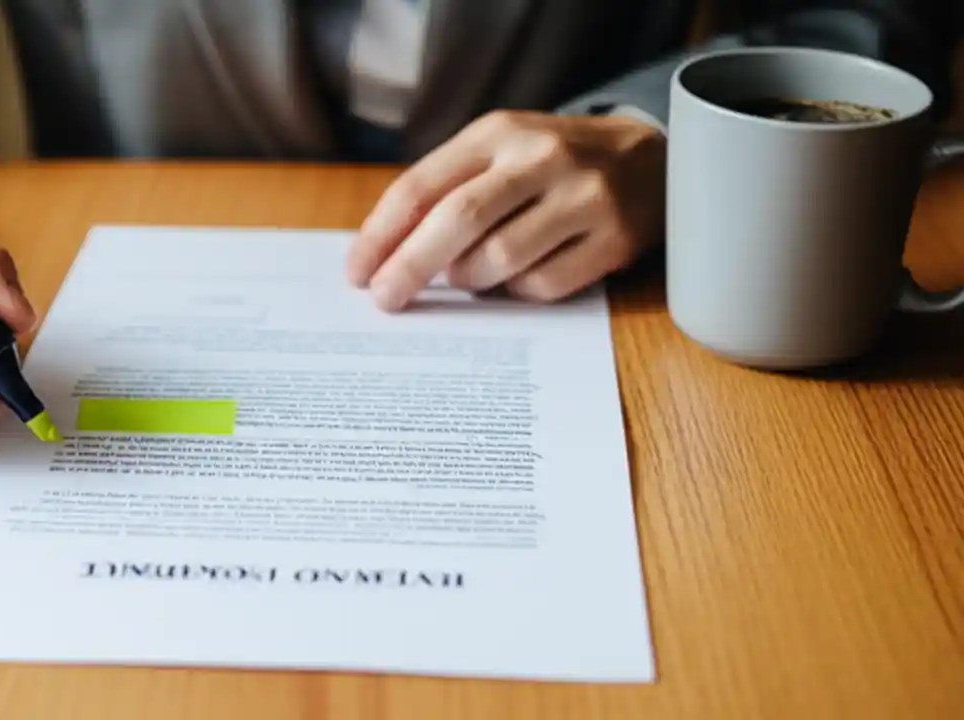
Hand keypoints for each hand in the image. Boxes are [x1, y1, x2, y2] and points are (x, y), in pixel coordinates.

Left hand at [347, 110, 665, 309]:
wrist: (651, 160)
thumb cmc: (551, 165)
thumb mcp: (499, 153)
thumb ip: (446, 190)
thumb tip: (385, 254)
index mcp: (499, 132)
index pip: (422, 186)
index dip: (381, 234)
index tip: (358, 272)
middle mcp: (542, 158)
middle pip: (456, 221)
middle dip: (411, 267)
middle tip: (387, 299)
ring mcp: (584, 197)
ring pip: (498, 261)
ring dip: (471, 280)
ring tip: (469, 276)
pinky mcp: (615, 238)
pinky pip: (542, 286)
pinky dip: (519, 291)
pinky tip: (521, 275)